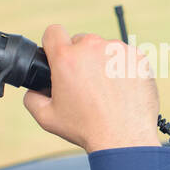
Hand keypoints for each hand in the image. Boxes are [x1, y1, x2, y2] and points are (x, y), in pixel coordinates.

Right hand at [22, 24, 160, 152]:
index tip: (57, 56)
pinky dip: (122, 69)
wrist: (124, 138)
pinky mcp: (138, 57)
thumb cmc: (86, 128)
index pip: (53, 32)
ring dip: (102, 62)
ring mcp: (118, 50)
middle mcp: (92, 47)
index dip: (52, 44)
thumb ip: (32, 98)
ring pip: (104, 49)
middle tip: (84, 83)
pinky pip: (125, 57)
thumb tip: (34, 89)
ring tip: (105, 90)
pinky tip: (121, 89)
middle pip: (80, 41)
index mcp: (67, 58)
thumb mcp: (47, 117)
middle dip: (80, 58)